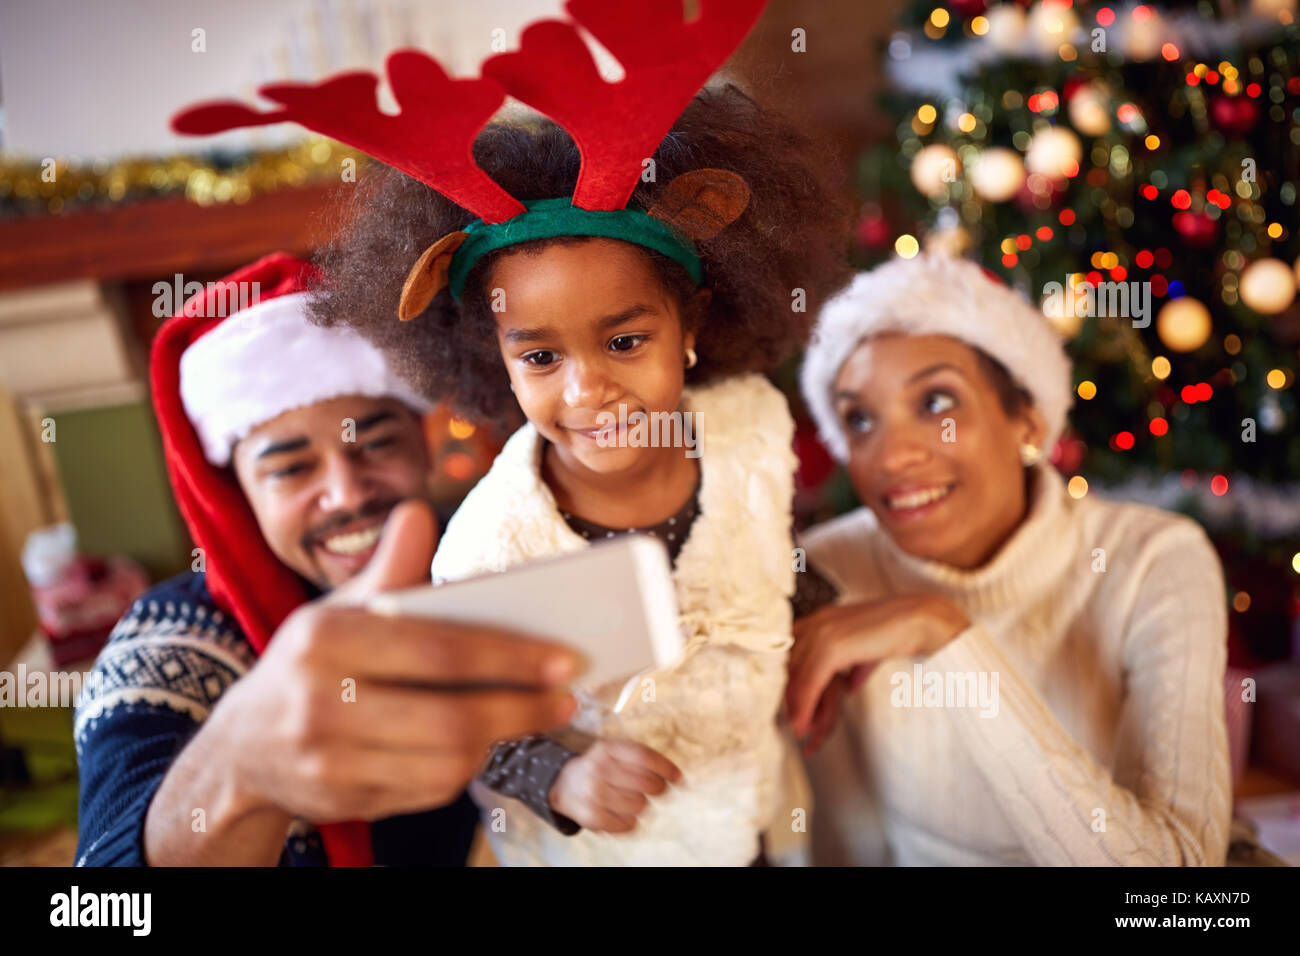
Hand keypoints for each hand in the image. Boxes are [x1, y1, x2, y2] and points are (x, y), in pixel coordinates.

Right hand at [211, 500, 582, 823]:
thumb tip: (418, 513)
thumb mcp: (338, 608)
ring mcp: (329, 761)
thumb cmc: (311, 663)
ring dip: (497, 741)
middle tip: (565, 700)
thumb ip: (388, 568)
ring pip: (445, 762)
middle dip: (520, 710)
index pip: (438, 650)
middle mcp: (320, 703)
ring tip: (529, 716)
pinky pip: (427, 792)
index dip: (509, 658)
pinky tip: (480, 744)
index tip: (562, 659)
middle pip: (449, 718)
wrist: (241, 744)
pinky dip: (463, 769)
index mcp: (326, 640)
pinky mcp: (343, 801)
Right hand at [549, 739, 681, 833]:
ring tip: (631, 799)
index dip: (666, 768)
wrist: (564, 784)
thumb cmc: (602, 767)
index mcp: (607, 749)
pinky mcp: (592, 817)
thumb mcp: (615, 752)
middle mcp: (598, 769)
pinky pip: (628, 824)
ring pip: (640, 805)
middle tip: (656, 789)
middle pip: (646, 783)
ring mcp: (594, 794)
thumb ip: (644, 759)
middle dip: (658, 788)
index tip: (679, 778)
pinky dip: (632, 821)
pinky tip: (624, 814)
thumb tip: (679, 777)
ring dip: (642, 804)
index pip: (644, 757)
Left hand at [785, 594, 970, 746]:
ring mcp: (822, 630)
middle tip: (794, 722)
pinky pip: (810, 681)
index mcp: (821, 619)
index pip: (791, 654)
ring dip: (795, 707)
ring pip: (796, 675)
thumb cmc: (897, 633)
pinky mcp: (833, 645)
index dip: (790, 681)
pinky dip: (805, 706)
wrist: (921, 620)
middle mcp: (816, 621)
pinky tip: (803, 725)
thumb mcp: (867, 650)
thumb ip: (853, 665)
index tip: (792, 705)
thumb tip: (849, 685)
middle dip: (790, 697)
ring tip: (798, 731)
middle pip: (789, 666)